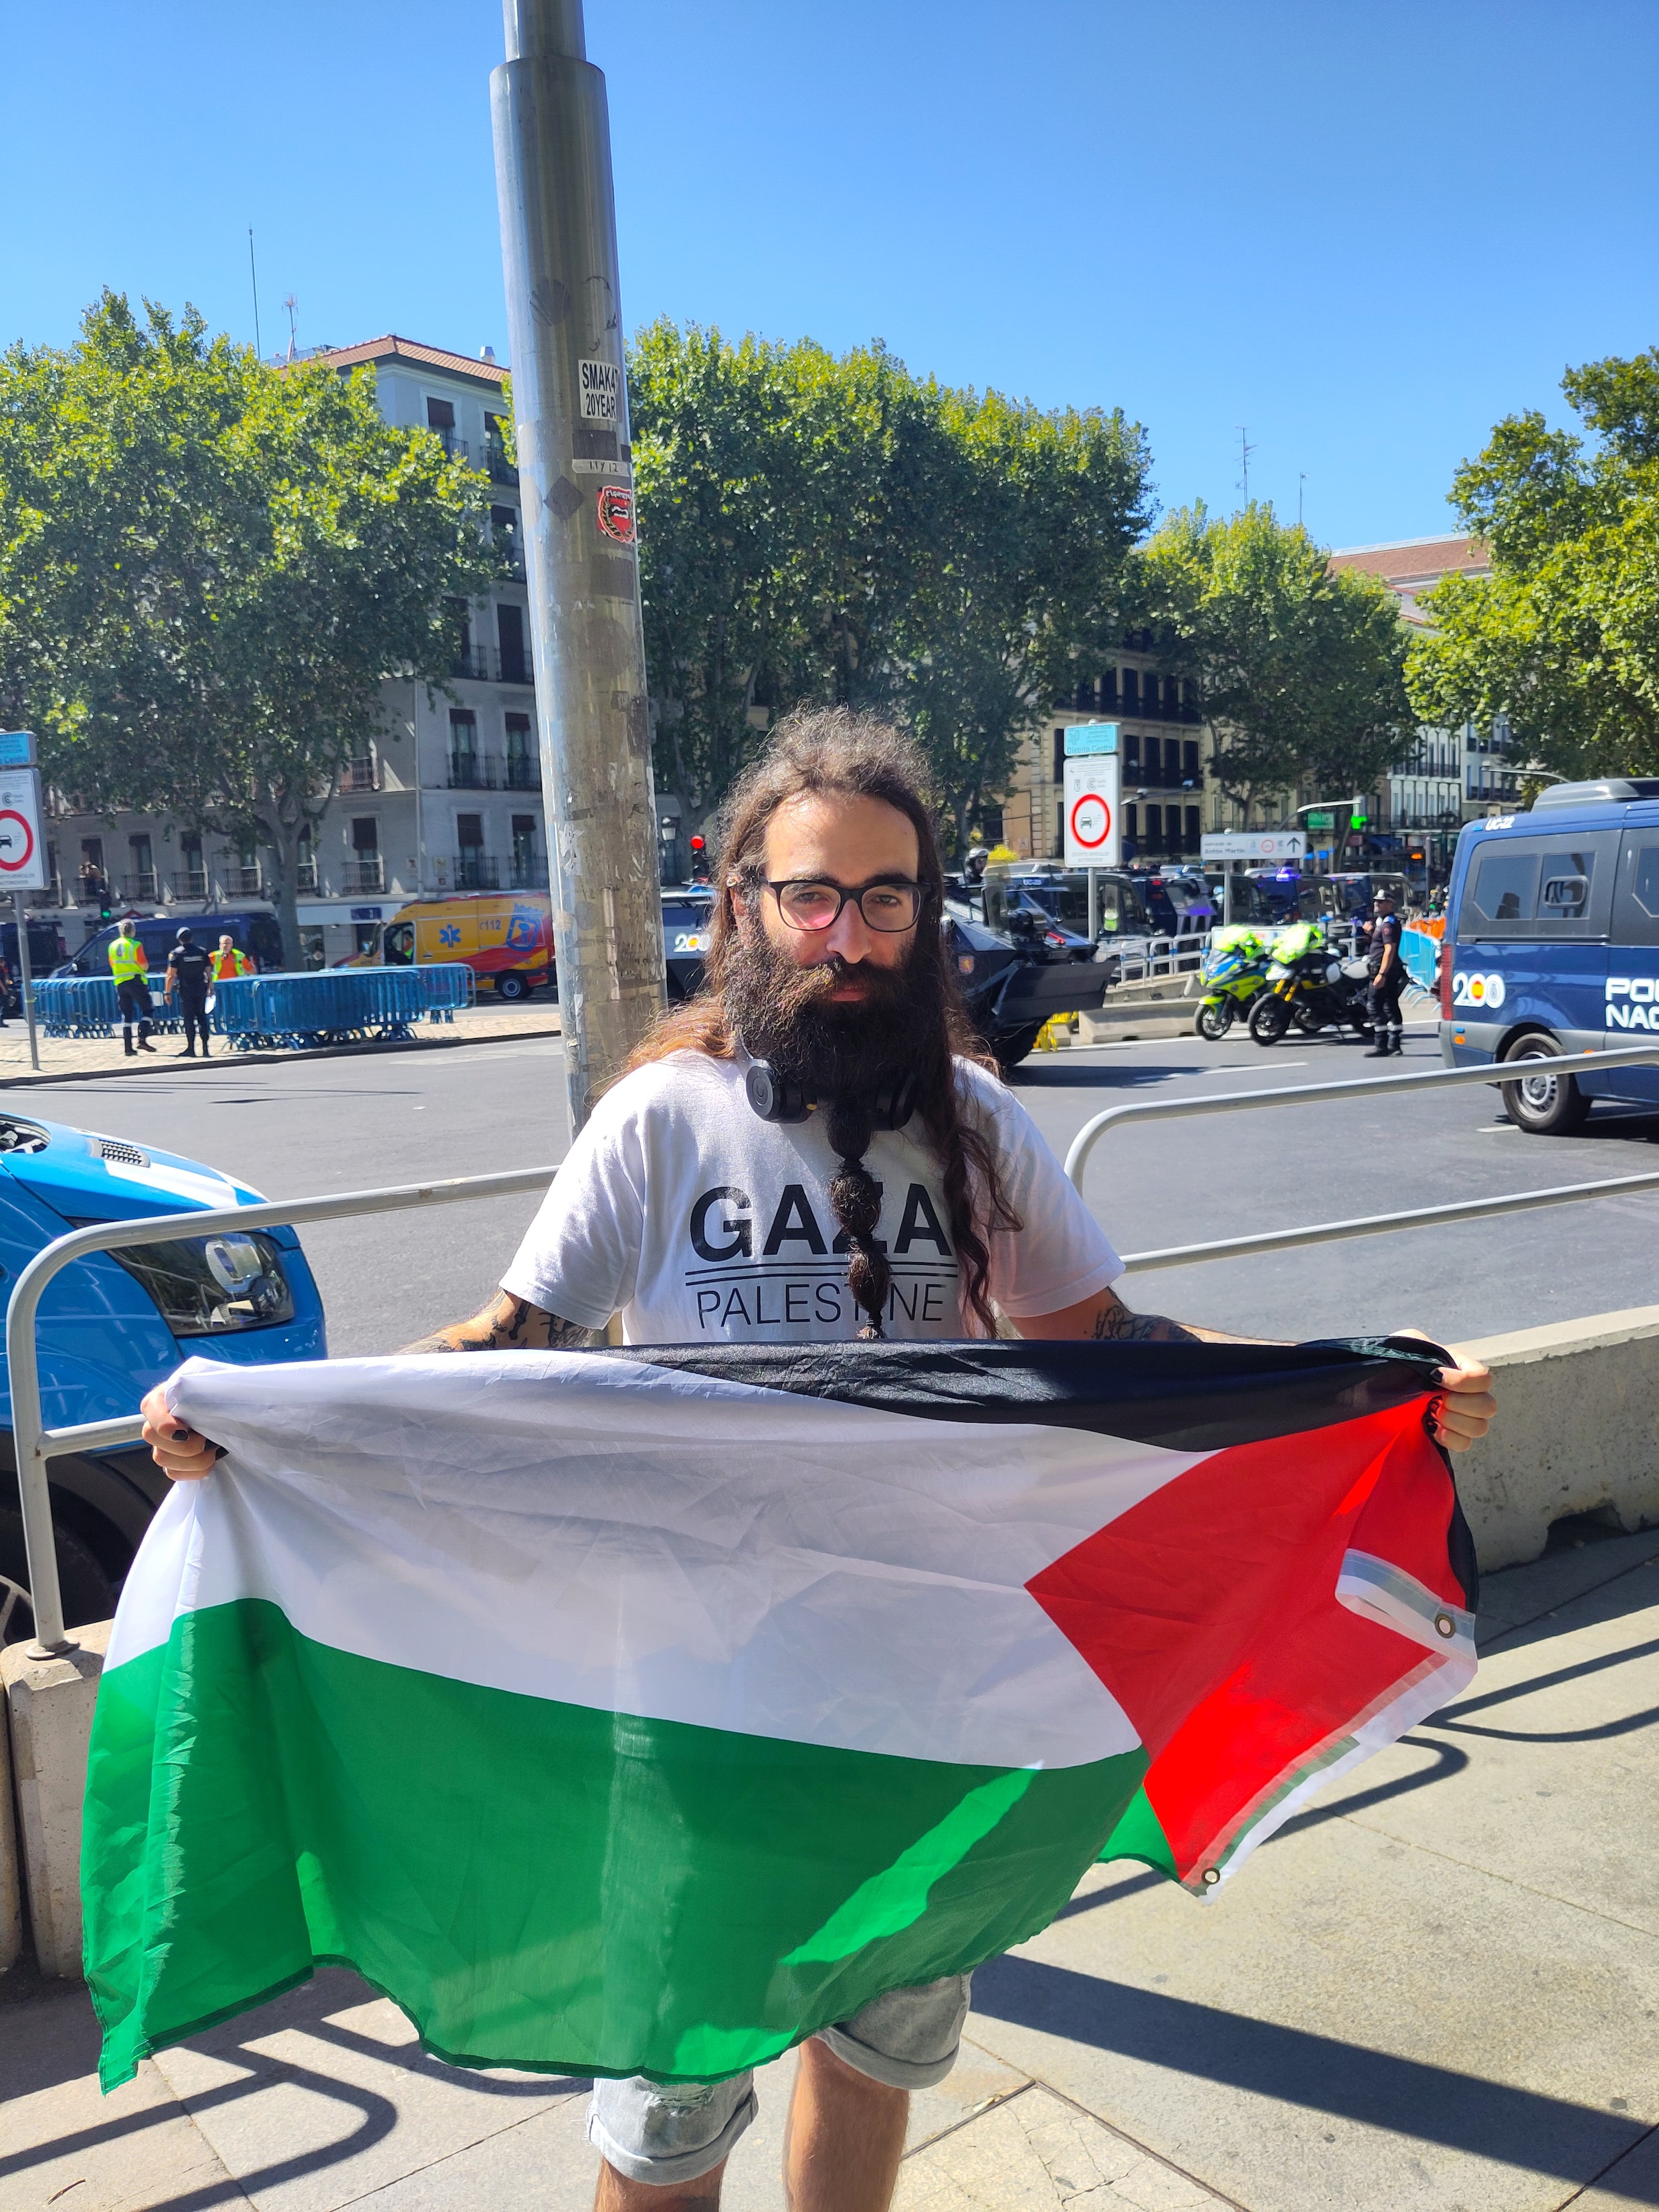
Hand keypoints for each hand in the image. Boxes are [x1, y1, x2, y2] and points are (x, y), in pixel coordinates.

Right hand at [140, 1382, 220, 1480]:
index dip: (164, 1424)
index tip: (185, 1432)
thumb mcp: (213, 1387)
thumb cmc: (222, 1396)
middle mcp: (156, 1420)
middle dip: (184, 1444)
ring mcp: (161, 1444)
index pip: (150, 1409)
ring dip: (194, 1459)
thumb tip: (206, 1407)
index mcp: (162, 1397)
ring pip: (162, 1459)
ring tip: (215, 1450)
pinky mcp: (171, 1463)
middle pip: (151, 1436)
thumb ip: (203, 1393)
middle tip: (209, 1442)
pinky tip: (211, 1461)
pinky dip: (195, 1471)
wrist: (232, 1415)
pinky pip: (173, 1473)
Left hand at [1394, 1335, 1495, 1451]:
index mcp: (1461, 1368)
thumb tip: (1437, 1369)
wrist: (1380, 1385)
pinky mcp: (1450, 1436)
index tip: (1436, 1377)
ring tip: (1431, 1412)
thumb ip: (1424, 1345)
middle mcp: (1469, 1394)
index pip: (1483, 1379)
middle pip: (1488, 1406)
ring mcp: (1462, 1417)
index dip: (1463, 1382)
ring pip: (1479, 1427)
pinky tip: (1431, 1427)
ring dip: (1454, 1421)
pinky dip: (1449, 1438)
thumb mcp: (1408, 1344)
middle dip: (1460, 1404)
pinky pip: (1465, 1444)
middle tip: (1434, 1400)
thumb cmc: (1396, 1361)